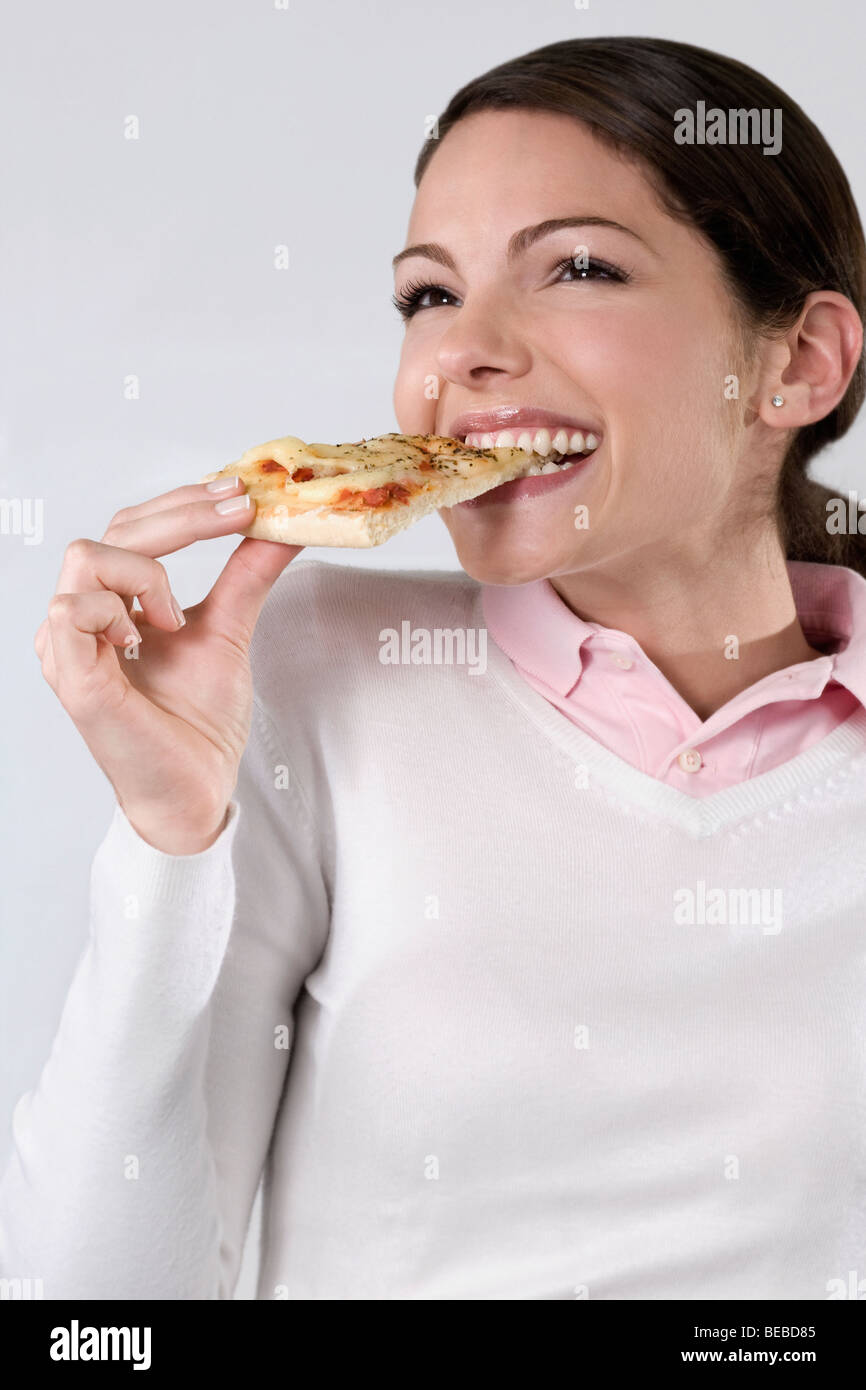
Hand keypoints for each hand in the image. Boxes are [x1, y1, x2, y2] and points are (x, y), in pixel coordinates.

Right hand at [34, 478, 301, 853]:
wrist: (196, 790)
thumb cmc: (198, 722)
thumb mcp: (228, 631)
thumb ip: (246, 576)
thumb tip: (283, 525)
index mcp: (115, 603)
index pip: (136, 528)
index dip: (183, 503)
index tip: (240, 492)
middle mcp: (84, 617)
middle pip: (115, 530)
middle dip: (182, 514)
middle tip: (239, 510)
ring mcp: (69, 646)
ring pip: (86, 556)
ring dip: (146, 571)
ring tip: (175, 618)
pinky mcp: (70, 676)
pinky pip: (71, 609)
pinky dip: (114, 610)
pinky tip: (145, 636)